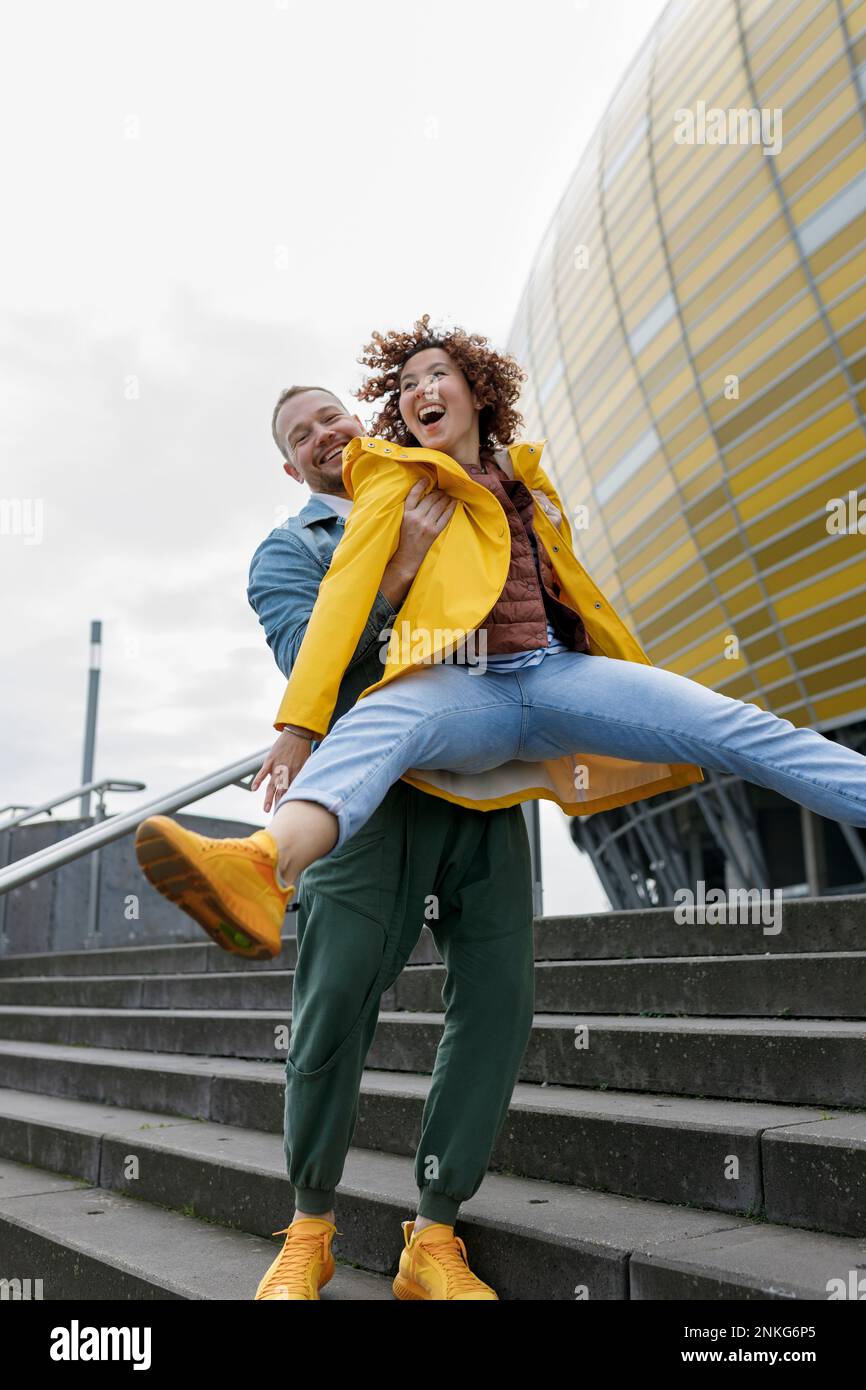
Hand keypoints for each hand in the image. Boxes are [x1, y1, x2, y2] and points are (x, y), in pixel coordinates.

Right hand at [251, 729, 313, 812]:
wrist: (297, 734)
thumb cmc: (303, 750)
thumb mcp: (306, 764)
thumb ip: (302, 776)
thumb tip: (302, 787)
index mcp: (297, 775)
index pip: (292, 793)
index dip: (289, 803)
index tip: (287, 814)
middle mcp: (287, 773)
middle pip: (282, 792)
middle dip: (279, 805)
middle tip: (277, 817)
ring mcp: (277, 767)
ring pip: (272, 786)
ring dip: (268, 798)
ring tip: (265, 809)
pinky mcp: (270, 760)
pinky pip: (262, 772)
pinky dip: (258, 780)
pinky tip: (253, 789)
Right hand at [381, 479, 457, 605]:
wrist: (407, 557)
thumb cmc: (405, 538)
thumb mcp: (402, 521)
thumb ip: (411, 509)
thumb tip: (425, 495)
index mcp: (406, 513)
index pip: (414, 494)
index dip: (421, 484)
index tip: (427, 479)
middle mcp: (416, 517)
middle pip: (430, 498)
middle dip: (438, 492)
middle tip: (442, 490)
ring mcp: (426, 524)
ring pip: (439, 505)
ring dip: (445, 498)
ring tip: (448, 495)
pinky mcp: (434, 531)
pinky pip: (446, 516)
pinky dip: (451, 507)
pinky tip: (454, 502)